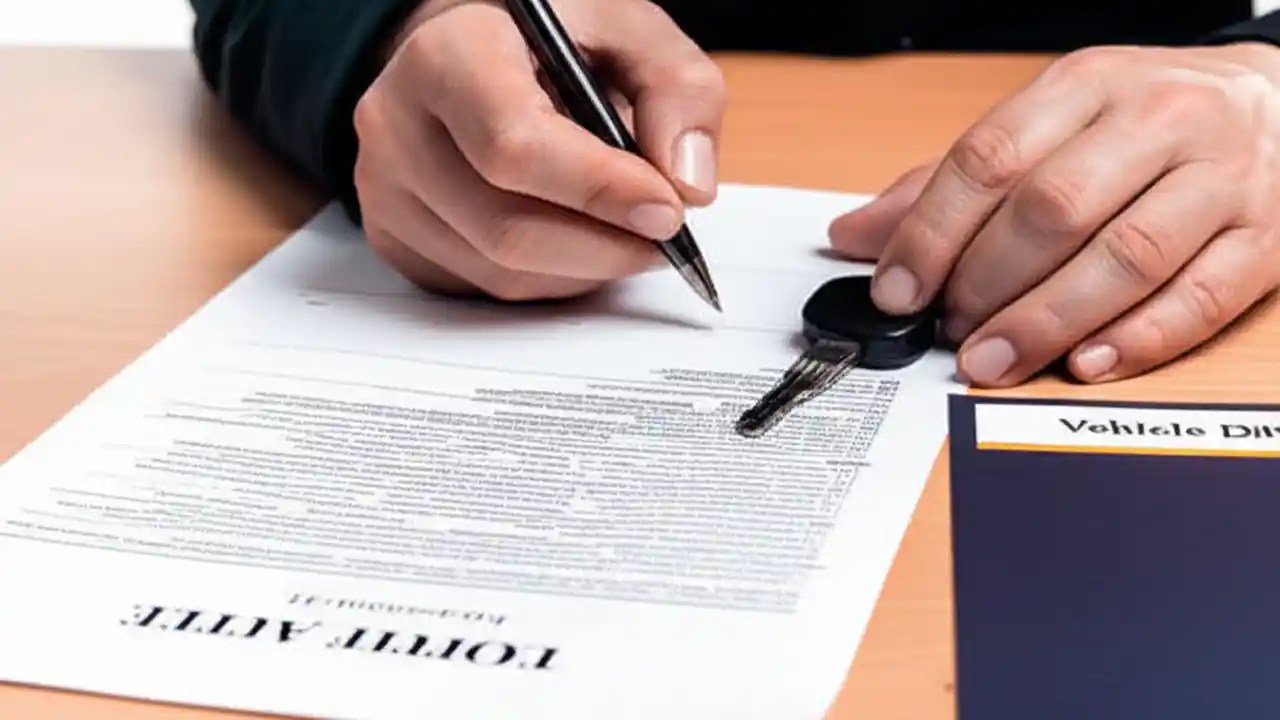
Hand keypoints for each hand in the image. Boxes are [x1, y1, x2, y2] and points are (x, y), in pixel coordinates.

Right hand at [353, 0, 723, 300]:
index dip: (599, 190)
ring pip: (501, 273)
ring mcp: (386, 191)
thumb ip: (676, 89)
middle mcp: (397, 124)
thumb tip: (686, 185)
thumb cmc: (550, 42)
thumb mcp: (627, 31)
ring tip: (624, 232)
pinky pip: (484, 291)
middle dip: (605, 246)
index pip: (515, 147)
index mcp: (448, 54)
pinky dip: (550, 280)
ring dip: (584, 268)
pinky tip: (575, 240)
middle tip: (664, 238)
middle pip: (507, 227)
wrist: (469, 55)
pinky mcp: (394, 241)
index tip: (668, 211)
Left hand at [829, 43, 1279, 386]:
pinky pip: (1201, 298)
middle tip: (949, 329)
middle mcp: (1158, 122)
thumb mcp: (1048, 125)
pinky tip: (1085, 364)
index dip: (931, 233)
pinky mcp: (1267, 239)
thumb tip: (856, 236)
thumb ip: (949, 183)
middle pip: (1054, 209)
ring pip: (1126, 258)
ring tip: (993, 359)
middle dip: (986, 281)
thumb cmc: (1147, 122)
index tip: (894, 290)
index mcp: (1088, 86)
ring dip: (1046, 320)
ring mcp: (1222, 180)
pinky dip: (1139, 339)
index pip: (990, 158)